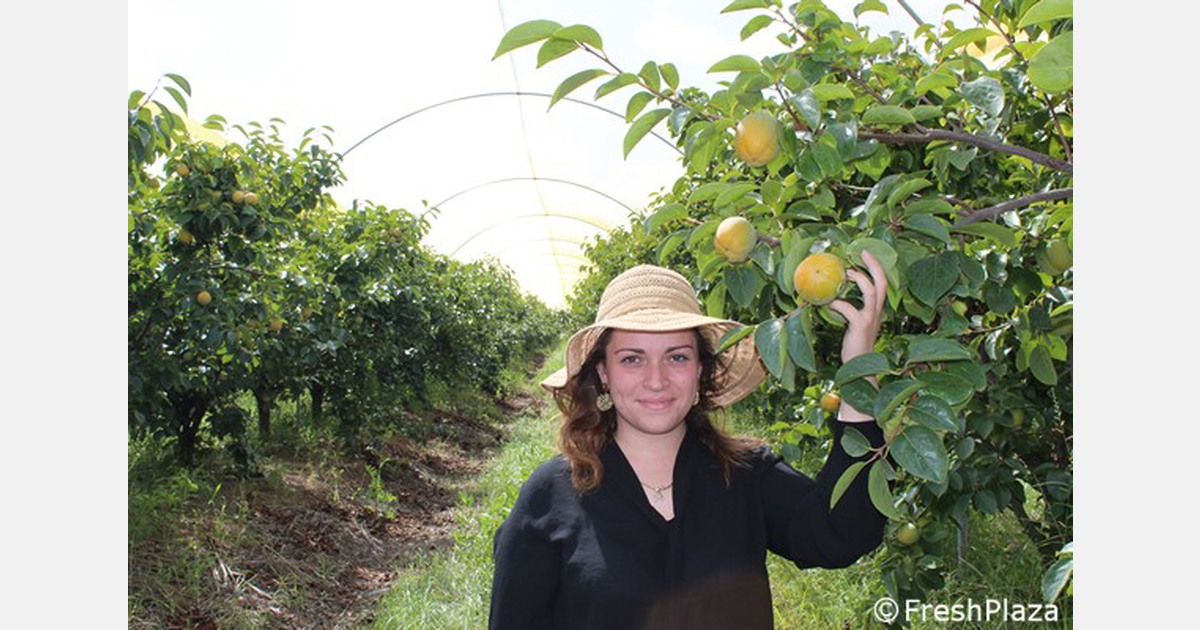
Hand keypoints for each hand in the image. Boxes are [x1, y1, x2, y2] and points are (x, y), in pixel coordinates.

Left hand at [826, 251, 887, 420]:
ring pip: (870, 292)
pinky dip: (837, 303)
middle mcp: (877, 313)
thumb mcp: (856, 326)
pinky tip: (826, 303)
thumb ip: (851, 312)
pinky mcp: (860, 327)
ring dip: (857, 280)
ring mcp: (870, 319)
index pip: (882, 285)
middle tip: (862, 253)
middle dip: (874, 266)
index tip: (866, 255)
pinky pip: (849, 308)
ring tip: (844, 274)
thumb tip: (832, 297)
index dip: (876, 269)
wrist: (860, 370)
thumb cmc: (855, 348)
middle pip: (882, 284)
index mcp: (876, 311)